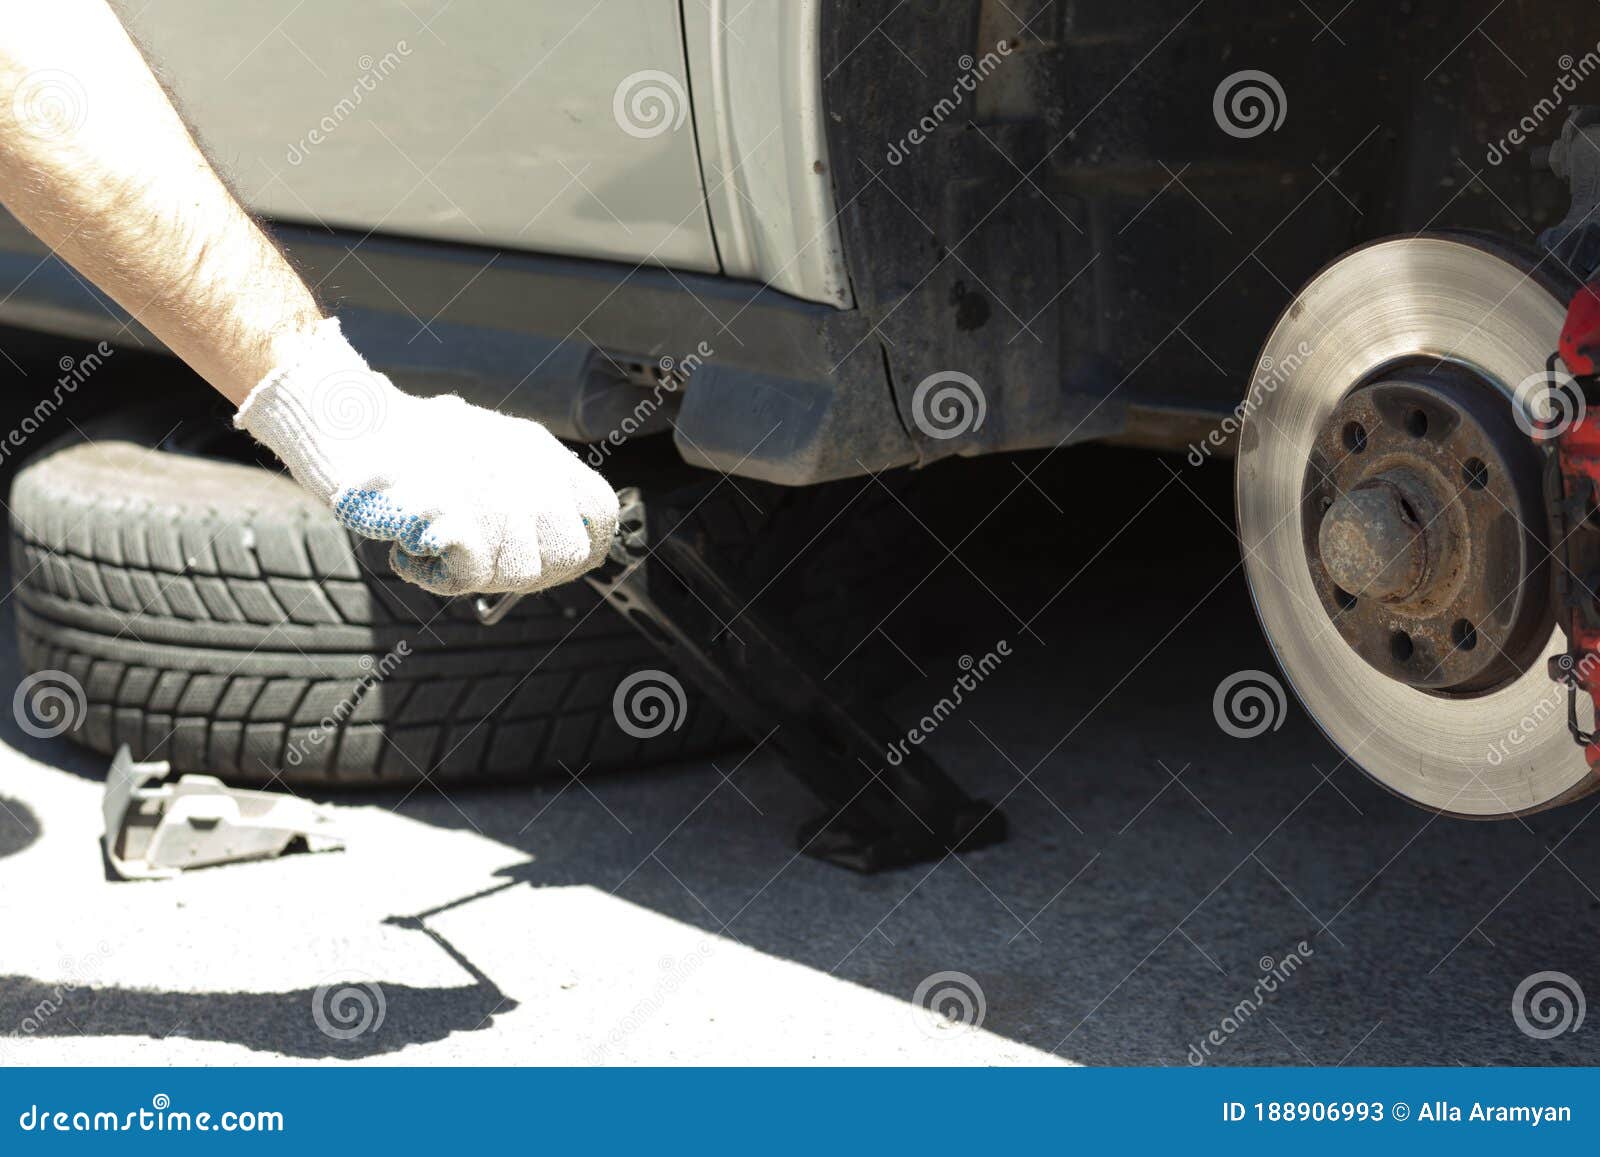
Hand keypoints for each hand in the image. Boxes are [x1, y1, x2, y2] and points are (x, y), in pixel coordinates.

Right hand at [234, 319, 618, 595]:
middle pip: (569, 552)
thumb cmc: (406, 443)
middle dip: (531, 570)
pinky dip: (432, 571)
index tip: (553, 558)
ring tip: (436, 544)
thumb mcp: (484, 446)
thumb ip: (529, 487)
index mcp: (535, 449)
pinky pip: (467, 572)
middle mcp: (523, 465)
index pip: (600, 512)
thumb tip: (571, 543)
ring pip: (522, 570)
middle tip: (481, 558)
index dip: (584, 545)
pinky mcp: (447, 514)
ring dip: (477, 572)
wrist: (341, 420)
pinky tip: (409, 550)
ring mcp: (489, 489)